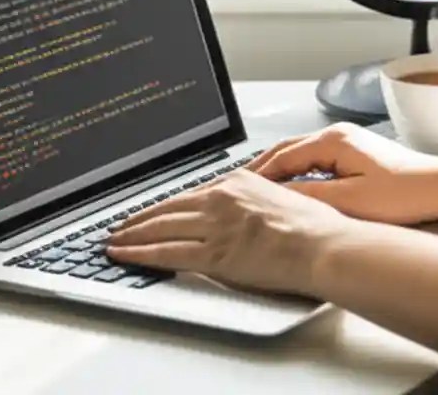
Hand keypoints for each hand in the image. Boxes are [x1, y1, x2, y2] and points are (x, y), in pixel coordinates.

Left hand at [106, 169, 351, 295]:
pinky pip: (165, 252)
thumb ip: (253, 201)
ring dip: (131, 235)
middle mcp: (221, 199)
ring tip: (114, 241)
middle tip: (120, 225)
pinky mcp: (213, 254)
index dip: (164, 205)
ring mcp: (214, 226)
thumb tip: (242, 213)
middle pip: (167, 208)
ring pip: (159, 228)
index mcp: (237, 182)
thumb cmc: (314, 228)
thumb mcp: (281, 197)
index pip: (189, 193)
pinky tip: (123, 255)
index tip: (151, 210)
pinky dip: (138, 254)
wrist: (323, 246)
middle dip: (138, 218)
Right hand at [246, 122, 437, 224]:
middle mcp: (337, 135)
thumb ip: (309, 196)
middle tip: (236, 190)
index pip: (280, 157)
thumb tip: (276, 196)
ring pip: (300, 155)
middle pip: (285, 151)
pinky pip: (315, 161)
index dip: (255, 177)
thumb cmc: (405, 194)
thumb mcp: (350, 201)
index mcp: (332, 141)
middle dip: (260, 170)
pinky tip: (292, 190)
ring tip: (257, 192)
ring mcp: (347, 142)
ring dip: (278, 172)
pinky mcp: (356, 154)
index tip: (235, 192)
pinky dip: (297, 174)